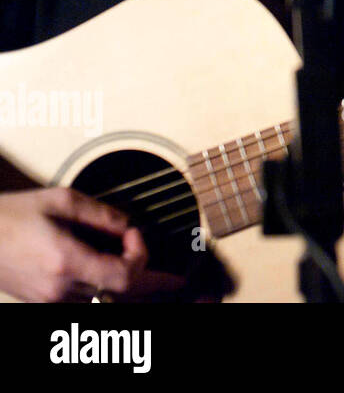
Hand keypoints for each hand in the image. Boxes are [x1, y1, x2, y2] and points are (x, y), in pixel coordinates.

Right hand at [0, 187, 186, 302]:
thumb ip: (101, 214)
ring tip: (131, 259)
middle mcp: (59, 287)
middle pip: (118, 290)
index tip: (135, 233)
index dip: (140, 255)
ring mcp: (49, 298)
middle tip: (168, 274)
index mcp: (66, 261)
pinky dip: (100, 283)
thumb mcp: (61, 201)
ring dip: (120, 278)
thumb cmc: (11, 215)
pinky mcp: (42, 301)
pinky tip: (106, 266)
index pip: (123, 276)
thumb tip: (128, 225)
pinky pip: (83, 297)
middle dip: (144, 275)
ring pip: (102, 296)